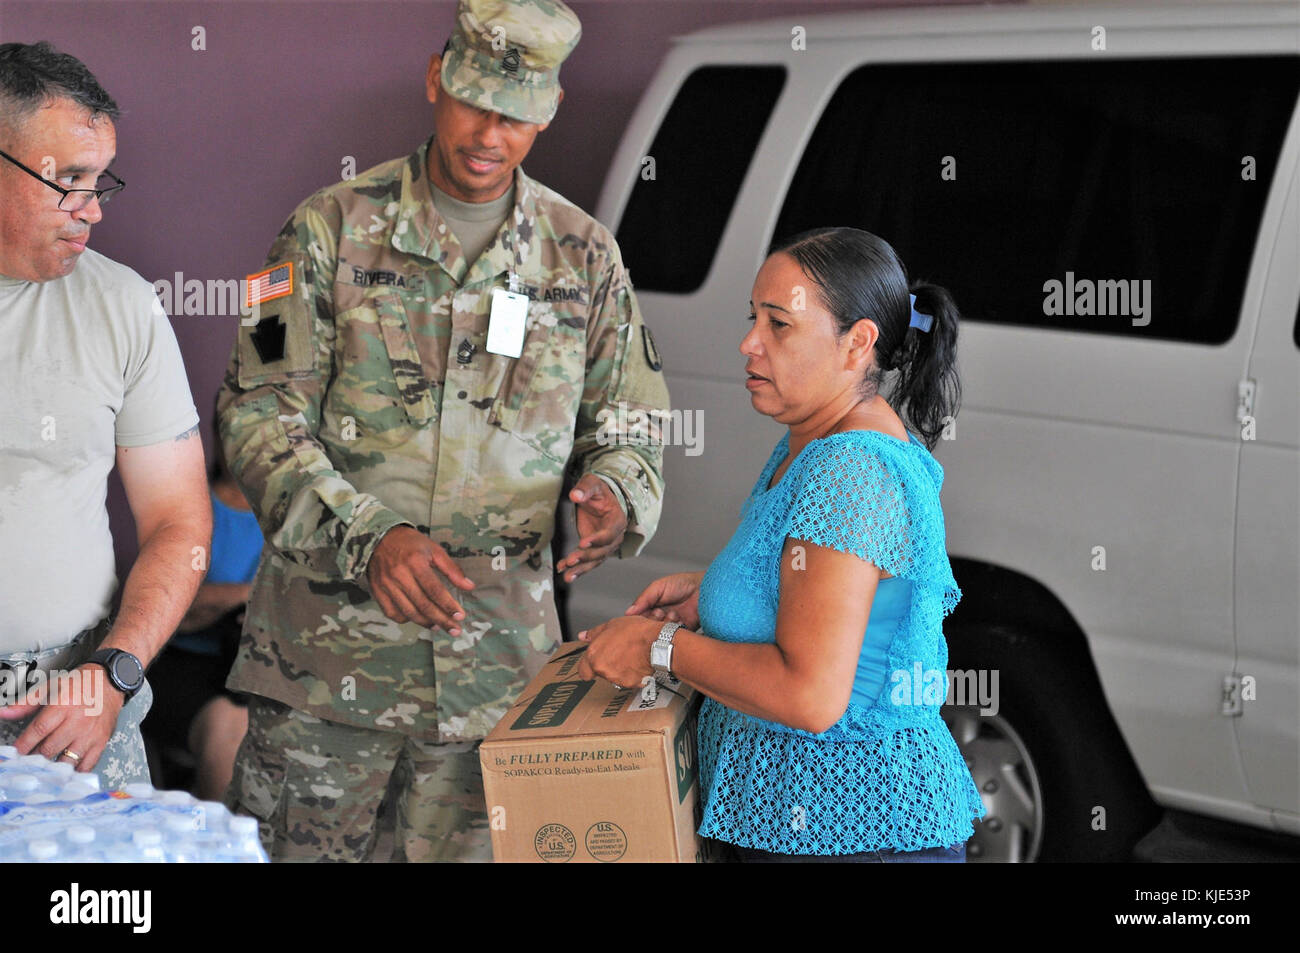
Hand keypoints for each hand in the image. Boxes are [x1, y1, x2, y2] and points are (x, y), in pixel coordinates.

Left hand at [0, 664, 123, 772]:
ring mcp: (90, 734)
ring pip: (66, 760)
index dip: (22, 745)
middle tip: (25, 761)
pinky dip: (74, 771)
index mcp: (63, 706)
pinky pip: (86, 764)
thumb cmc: (82, 683)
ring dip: (51, 767)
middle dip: (33, 758)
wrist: (111, 681)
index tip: (13, 754)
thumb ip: (26, 703)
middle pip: (49, 749)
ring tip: (42, 768)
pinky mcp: (101, 741)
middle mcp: (78, 721)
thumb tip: (5, 712)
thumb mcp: (51, 686)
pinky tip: (65, 771)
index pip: (38, 731)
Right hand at [366, 525, 474, 634]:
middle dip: (441, 620)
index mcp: (415, 562)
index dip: (448, 605)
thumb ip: (452, 569)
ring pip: (408, 612)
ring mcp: (386, 585)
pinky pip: (392, 613)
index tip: (460, 616)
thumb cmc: (409, 543)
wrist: (378, 539)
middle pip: (423, 605)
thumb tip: (469, 586)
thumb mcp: (434, 549)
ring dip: (426, 623)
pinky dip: (406, 619)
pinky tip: (418, 618)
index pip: (434, 590)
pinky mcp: (377, 592)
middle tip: (455, 629)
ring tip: (440, 626)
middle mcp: (399, 575)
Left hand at [557, 474, 627, 583]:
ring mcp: (604, 546)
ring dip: (581, 568)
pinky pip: (586, 562)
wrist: (600, 500)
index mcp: (617, 521)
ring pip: (594, 560)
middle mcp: (614, 537)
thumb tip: (575, 495)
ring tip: (567, 575)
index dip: (597, 539)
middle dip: (586, 557)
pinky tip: (563, 570)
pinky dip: (575, 568)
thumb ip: (585, 488)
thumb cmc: (599, 491)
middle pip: (602, 551)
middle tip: (571, 560)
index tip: (582, 542)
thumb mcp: (592, 483)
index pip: (609, 533)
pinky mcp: (594, 550)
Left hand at [575, 616, 660, 688]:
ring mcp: (617, 678)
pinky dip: (632, 674)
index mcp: (594, 655)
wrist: (657, 643)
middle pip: (600, 672)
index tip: (594, 662)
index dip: (589, 666)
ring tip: (630, 656)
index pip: (583, 670)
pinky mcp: (631, 684)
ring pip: (614, 677)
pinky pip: (629, 680)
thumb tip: (584, 636)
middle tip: (617, 654)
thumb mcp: (612, 625)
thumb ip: (594, 633)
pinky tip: (637, 662)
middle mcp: (603, 669)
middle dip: (607, 666)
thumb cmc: (636, 632)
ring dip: (620, 670)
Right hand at [625, 571, 703, 629]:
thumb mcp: (658, 587)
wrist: (705, 588)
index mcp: (653, 607)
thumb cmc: (684, 584)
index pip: (640, 618)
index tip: (649, 612)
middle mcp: (661, 617)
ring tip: (673, 613)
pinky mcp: (683, 631)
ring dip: (665, 624)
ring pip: (660, 633)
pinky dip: (675, 628)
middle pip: (649, 627)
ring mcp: (672, 625)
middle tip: (660, 612)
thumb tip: (628, 612)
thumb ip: (643, 599)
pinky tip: (680, 619)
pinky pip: (673, 636)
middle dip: (654, 620)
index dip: (642, 618)